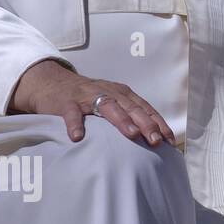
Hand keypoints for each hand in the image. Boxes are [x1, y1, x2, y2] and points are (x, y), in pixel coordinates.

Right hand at [9, 59, 174, 145]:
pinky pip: (72, 113)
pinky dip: (75, 124)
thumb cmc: (89, 98)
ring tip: (131, 134)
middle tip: (156, 141)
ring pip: (108, 106)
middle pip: (132, 108)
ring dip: (121, 120)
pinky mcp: (66, 102)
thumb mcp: (112, 102)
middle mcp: (109, 92)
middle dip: (146, 124)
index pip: (146, 109)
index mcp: (123, 94)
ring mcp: (88, 96)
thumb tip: (152, 139)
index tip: (170, 141)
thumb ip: (129, 116)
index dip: (159, 124)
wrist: (53, 83)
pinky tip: (77, 137)